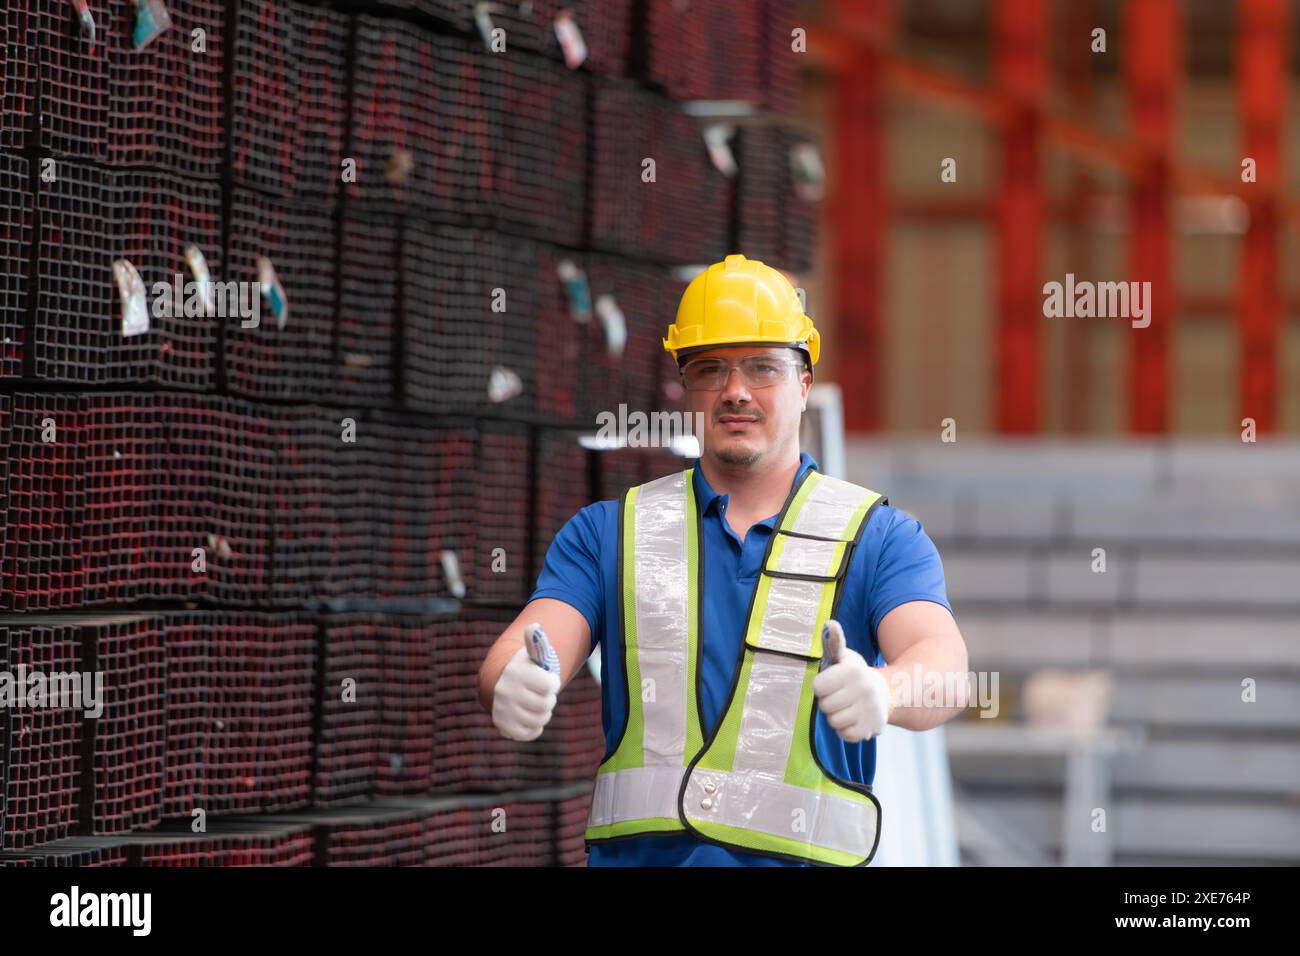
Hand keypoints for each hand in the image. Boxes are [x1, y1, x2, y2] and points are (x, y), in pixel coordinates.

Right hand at [491, 646, 560, 741]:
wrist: (505, 686)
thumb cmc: (528, 670)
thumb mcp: (533, 656)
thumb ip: (537, 642)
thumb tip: (533, 627)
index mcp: (516, 671)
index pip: (551, 685)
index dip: (552, 682)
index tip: (546, 679)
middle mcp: (506, 690)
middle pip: (547, 704)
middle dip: (548, 698)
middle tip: (539, 693)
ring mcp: (503, 710)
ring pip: (541, 719)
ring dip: (543, 713)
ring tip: (534, 704)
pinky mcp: (503, 727)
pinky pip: (531, 733)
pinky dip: (535, 727)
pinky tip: (529, 716)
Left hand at [812, 622, 891, 742]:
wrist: (886, 694)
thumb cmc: (854, 676)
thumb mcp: (845, 657)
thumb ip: (834, 643)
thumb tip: (829, 623)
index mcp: (853, 670)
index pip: (817, 686)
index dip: (822, 686)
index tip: (833, 682)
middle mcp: (864, 689)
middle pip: (824, 705)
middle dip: (829, 702)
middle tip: (841, 696)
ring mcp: (869, 710)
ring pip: (833, 721)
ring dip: (836, 716)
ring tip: (848, 707)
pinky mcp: (871, 728)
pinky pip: (844, 735)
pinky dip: (846, 730)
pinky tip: (854, 719)